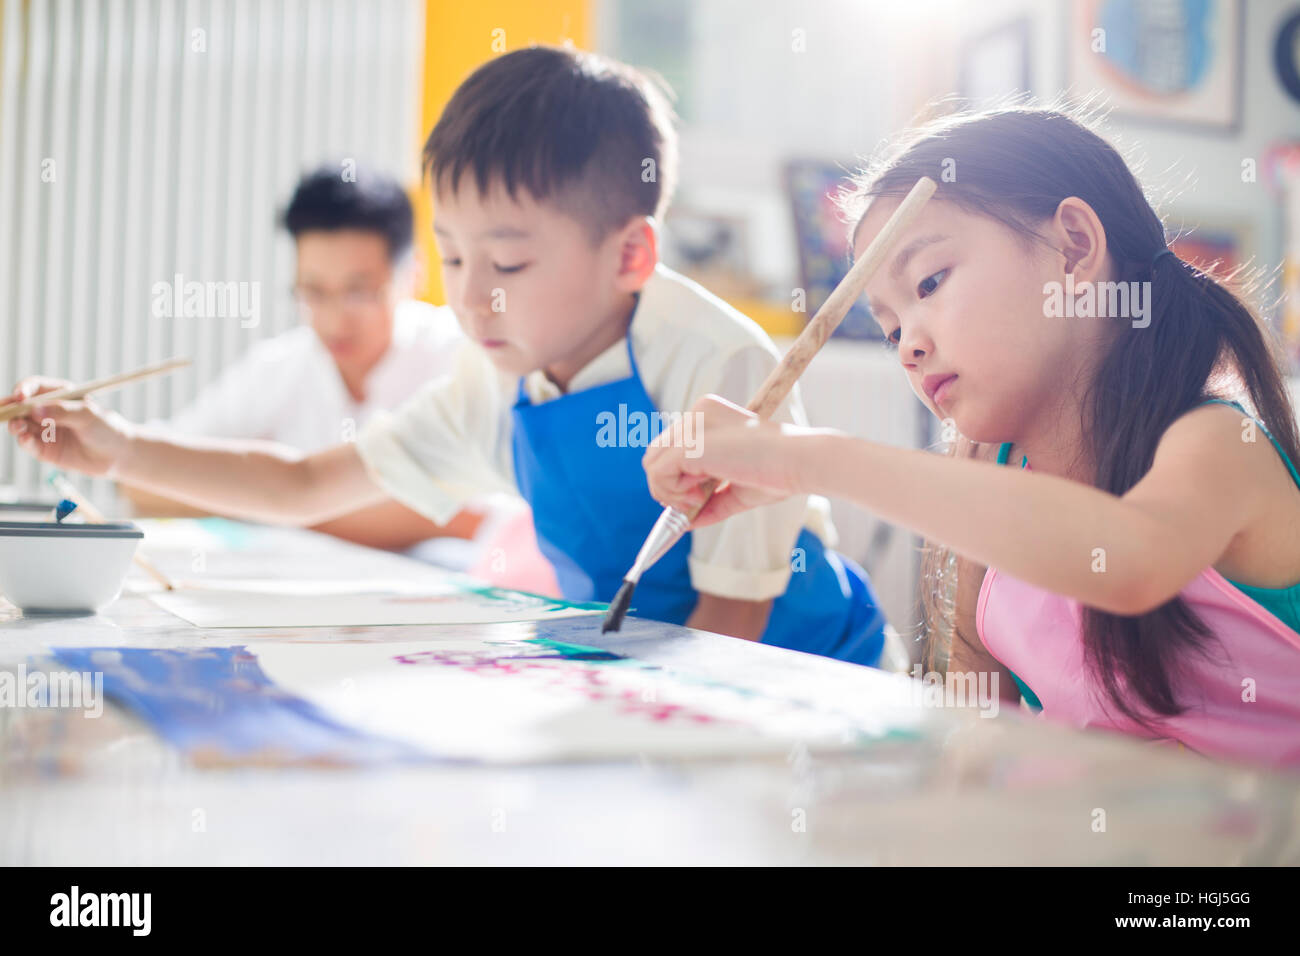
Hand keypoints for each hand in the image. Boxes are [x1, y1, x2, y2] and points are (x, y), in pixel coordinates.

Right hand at [4, 377, 133, 475]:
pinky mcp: (44, 449)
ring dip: (14, 424)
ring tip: (19, 426)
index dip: (23, 389)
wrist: (118, 455)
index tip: (20, 396)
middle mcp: (47, 411)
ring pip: (19, 424)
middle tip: (4, 410)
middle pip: (19, 405)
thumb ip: (62, 412)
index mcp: (59, 395)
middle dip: (9, 407)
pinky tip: (25, 439)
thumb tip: (35, 410)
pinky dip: (23, 441)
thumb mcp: (88, 415)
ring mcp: (44, 430)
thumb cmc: (107, 428)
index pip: (33, 387)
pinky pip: (28, 443)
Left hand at [642, 394, 825, 526]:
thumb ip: (711, 501)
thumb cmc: (778, 473)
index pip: (671, 446)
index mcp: (708, 415)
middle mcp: (697, 413)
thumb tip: (687, 522)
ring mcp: (692, 425)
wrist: (798, 462)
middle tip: (695, 503)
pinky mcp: (690, 443)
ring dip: (669, 491)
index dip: (676, 478)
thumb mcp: (736, 488)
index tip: (697, 498)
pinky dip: (672, 492)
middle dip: (668, 487)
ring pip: (651, 462)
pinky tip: (699, 496)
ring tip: (698, 499)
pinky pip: (658, 471)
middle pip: (656, 453)